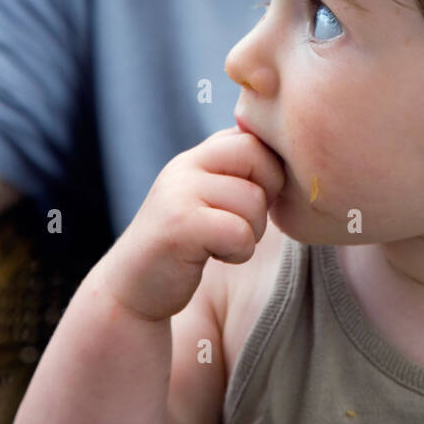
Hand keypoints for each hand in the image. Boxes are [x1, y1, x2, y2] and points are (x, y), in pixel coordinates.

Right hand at [100, 128, 285, 321]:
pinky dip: (238, 252)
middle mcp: (185, 165)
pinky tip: (215, 256)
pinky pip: (239, 232)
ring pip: (253, 200)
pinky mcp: (179, 225)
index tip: (252, 200)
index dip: (268, 171)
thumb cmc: (185, 244)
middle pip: (259, 157)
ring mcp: (179, 193)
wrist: (133, 287)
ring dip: (251, 232)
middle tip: (243, 223)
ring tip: (222, 243)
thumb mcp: (208, 197)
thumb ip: (236, 173)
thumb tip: (291, 156)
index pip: (254, 137)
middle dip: (266, 195)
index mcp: (197, 156)